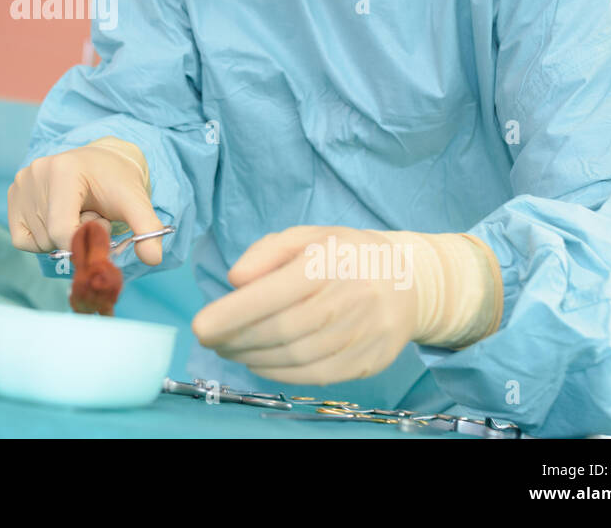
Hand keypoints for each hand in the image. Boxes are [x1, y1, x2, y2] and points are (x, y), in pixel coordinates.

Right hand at [7, 137, 165, 264]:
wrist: (102, 161)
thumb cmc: (118, 182)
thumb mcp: (136, 202)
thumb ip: (146, 227)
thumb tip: (153, 258)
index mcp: (63, 171)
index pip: (61, 230)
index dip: (82, 243)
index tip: (100, 231)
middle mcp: (36, 173)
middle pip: (50, 238)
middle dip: (75, 237)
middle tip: (92, 215)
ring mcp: (21, 182)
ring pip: (37, 241)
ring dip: (60, 237)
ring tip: (76, 212)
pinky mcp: (13, 193)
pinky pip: (22, 238)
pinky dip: (42, 238)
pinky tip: (59, 217)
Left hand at [193, 226, 501, 384]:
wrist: (410, 281)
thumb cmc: (345, 254)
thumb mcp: (307, 235)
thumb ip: (267, 251)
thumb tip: (236, 280)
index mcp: (330, 262)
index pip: (274, 294)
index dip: (233, 314)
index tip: (200, 325)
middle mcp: (349, 299)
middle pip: (281, 331)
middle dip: (236, 340)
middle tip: (210, 339)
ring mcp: (363, 335)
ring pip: (296, 357)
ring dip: (252, 358)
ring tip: (229, 349)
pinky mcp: (369, 361)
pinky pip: (315, 375)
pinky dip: (278, 373)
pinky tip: (258, 362)